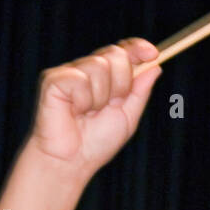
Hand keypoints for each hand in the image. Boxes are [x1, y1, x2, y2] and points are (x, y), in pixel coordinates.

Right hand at [25, 39, 160, 181]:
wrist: (72, 161)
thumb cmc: (97, 142)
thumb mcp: (128, 116)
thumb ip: (140, 91)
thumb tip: (156, 66)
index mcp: (106, 77)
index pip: (122, 52)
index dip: (137, 48)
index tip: (152, 53)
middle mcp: (87, 70)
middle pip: (116, 55)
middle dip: (122, 84)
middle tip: (108, 106)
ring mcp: (70, 73)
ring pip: (99, 66)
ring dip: (101, 97)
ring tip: (87, 113)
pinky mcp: (53, 79)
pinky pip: (80, 78)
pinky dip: (83, 100)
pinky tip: (74, 111)